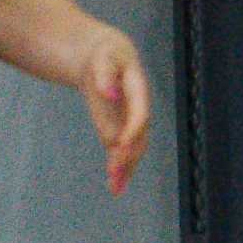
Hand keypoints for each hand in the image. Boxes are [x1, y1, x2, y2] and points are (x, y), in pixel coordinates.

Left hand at [79, 28, 150, 196]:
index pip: (140, 112)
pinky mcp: (122, 129)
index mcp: (138, 88)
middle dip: (127, 155)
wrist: (106, 56)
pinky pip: (124, 151)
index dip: (133, 128)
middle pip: (139, 135)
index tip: (121, 145)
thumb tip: (110, 93)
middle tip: (114, 172)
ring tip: (115, 188)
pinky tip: (116, 186)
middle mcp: (139, 109)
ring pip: (134, 148)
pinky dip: (121, 168)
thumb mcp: (101, 57)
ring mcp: (132, 121)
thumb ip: (105, 74)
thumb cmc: (103, 54)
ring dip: (125, 168)